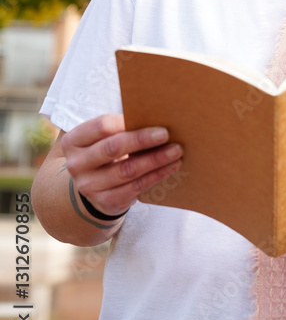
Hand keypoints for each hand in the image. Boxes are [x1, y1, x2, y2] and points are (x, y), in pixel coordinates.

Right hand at [62, 114, 182, 217]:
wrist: (92, 185)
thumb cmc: (104, 151)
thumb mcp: (102, 138)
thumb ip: (119, 128)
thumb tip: (156, 118)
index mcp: (74, 141)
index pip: (100, 127)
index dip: (126, 122)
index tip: (147, 118)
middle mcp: (77, 164)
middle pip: (112, 148)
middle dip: (142, 140)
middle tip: (166, 134)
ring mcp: (89, 186)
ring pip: (127, 170)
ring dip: (155, 160)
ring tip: (176, 151)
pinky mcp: (104, 201)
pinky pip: (135, 188)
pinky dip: (156, 176)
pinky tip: (171, 167)